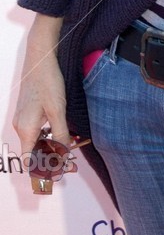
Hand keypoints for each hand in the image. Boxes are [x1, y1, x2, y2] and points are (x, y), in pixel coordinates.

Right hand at [13, 15, 68, 163]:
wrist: (41, 58)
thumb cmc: (48, 82)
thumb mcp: (58, 109)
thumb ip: (60, 133)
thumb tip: (63, 153)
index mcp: (26, 129)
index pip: (28, 159)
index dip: (41, 170)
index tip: (55, 176)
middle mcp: (21, 126)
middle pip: (33, 151)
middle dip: (50, 159)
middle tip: (70, 164)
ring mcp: (23, 118)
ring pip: (36, 139)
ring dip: (51, 145)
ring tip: (70, 148)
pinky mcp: (28, 110)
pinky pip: (37, 129)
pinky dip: (48, 134)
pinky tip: (62, 132)